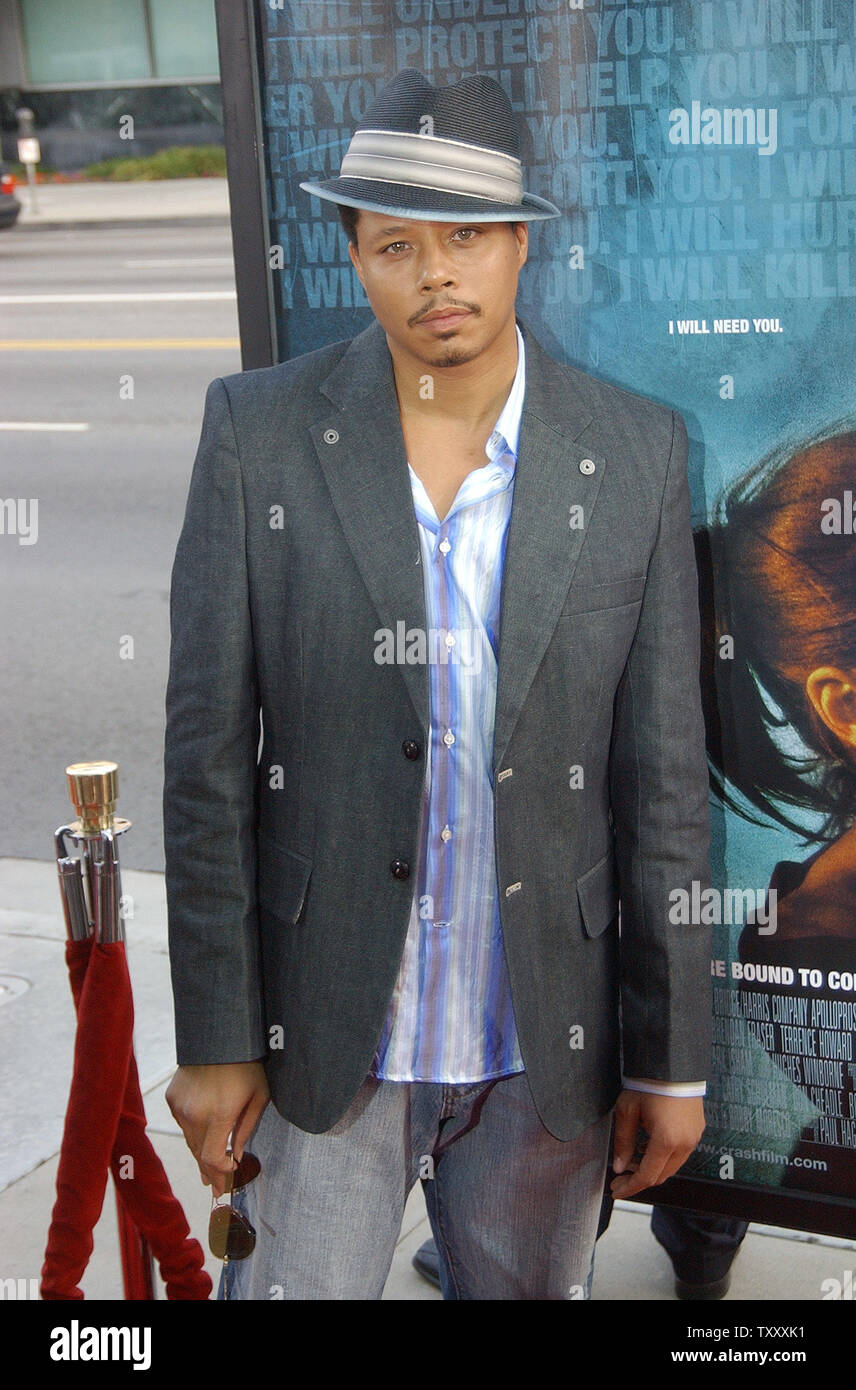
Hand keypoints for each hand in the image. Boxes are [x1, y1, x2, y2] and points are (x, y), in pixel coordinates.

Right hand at [166, 1061, 269, 1197]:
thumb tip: (236, 1155)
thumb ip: (246, 1129)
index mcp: (219, 1114)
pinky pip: (183, 1123)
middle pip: (199, 1154)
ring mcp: (180, 1106)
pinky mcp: (172, 1098)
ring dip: (200, 1154)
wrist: (218, 1036)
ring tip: (208, 1170)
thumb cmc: (246, 1065)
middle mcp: (194, 1114)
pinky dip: (193, 1131)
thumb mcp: (258, 1096)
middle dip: (210, 1172)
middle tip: (217, 1187)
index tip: (229, 1177)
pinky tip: (201, 1136)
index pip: (211, 1158)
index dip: (220, 1172)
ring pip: (190, 1140)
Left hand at [610, 1089, 704, 1198]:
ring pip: (672, 1166)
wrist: (673, 1062)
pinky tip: (648, 1148)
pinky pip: (680, 1153)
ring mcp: (693, 1137)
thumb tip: (620, 1165)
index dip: (630, 1187)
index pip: (647, 1176)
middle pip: (661, 1175)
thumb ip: (623, 1141)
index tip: (617, 1190)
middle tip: (620, 1177)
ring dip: (652, 1168)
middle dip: (639, 1179)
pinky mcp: (697, 1130)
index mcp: (666, 1141)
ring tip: (632, 1160)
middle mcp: (684, 1143)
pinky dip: (664, 1157)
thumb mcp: (628, 1111)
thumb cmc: (650, 1083)